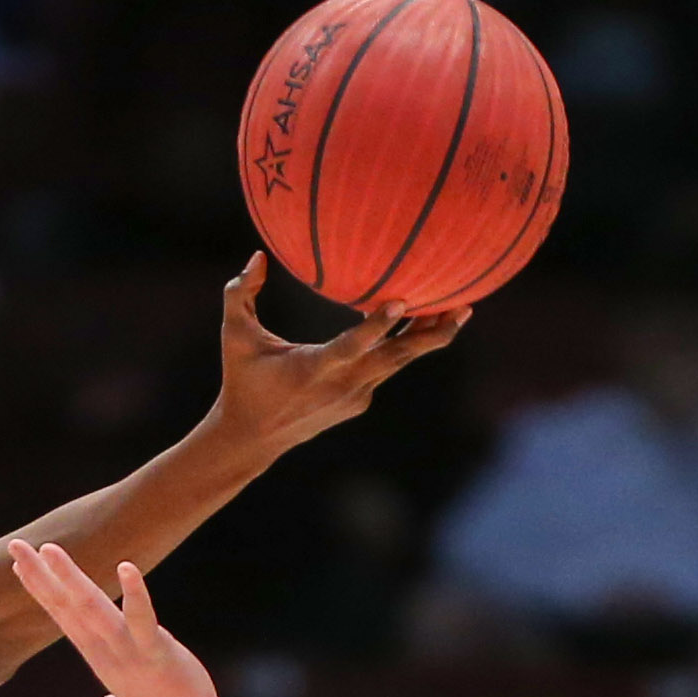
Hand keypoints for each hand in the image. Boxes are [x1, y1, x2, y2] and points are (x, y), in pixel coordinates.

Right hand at [6, 541, 217, 696]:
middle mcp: (105, 651)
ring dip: (70, 579)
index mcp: (98, 652)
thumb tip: (98, 630)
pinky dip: (135, 596)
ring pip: (94, 611)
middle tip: (13, 544)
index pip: (62, 614)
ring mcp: (129, 653)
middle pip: (67, 607)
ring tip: (49, 549)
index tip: (18, 562)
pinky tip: (126, 568)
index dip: (39, 587)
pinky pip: (144, 623)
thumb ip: (110, 647)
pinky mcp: (158, 656)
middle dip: (40, 575)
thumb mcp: (126, 668)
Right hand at [210, 253, 465, 451]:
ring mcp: (355, 396)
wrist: (250, 440)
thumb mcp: (233, 337)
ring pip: (398, 362)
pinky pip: (385, 368)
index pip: (353, 346)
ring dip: (428, 338)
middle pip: (397, 358)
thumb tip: (256, 256)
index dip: (378, 326)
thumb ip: (240, 295)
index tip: (403, 302)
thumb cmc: (242, 381)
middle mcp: (342, 384)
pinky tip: (418, 324)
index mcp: (314, 368)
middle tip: (463, 307)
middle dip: (432, 334)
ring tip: (459, 310)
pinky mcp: (358, 402)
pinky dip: (400, 346)